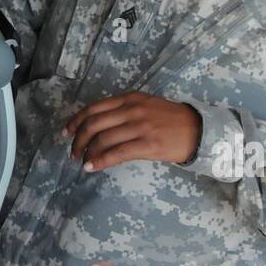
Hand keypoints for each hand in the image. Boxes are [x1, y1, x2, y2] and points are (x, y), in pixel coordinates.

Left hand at [63, 92, 201, 170]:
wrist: (198, 130)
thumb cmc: (170, 120)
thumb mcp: (145, 106)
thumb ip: (123, 110)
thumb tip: (97, 126)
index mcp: (129, 98)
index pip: (94, 108)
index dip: (76, 121)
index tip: (67, 132)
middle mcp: (132, 110)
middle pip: (94, 124)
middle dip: (78, 139)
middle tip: (72, 152)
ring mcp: (140, 127)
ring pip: (103, 139)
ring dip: (87, 152)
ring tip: (82, 161)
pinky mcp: (148, 144)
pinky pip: (117, 153)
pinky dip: (100, 161)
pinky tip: (92, 167)